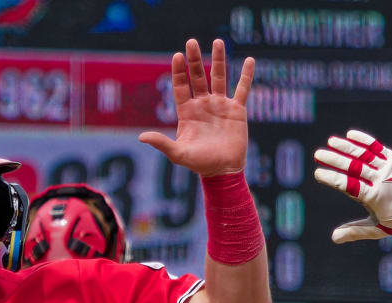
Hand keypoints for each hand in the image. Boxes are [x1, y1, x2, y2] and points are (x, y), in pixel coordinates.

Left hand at [139, 39, 254, 177]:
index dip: (179, 71)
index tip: (178, 56)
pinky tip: (250, 60)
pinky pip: (242, 89)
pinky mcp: (237, 110)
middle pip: (198, 76)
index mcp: (187, 111)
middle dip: (194, 59)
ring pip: (219, 77)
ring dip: (218, 59)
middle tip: (191, 42)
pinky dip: (246, 75)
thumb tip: (141, 137)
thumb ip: (162, 143)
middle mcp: (203, 104)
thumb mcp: (179, 154)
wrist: (224, 171)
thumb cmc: (200, 164)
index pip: (181, 86)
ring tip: (217, 41)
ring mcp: (220, 105)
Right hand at [313, 129, 391, 242]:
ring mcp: (388, 168)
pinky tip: (350, 135)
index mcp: (374, 197)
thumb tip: (334, 237)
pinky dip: (364, 141)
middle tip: (318, 154)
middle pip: (354, 168)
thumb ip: (356, 231)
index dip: (333, 179)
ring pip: (364, 155)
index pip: (350, 186)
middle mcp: (381, 180)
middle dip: (335, 160)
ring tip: (330, 141)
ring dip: (346, 147)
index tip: (318, 173)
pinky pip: (377, 148)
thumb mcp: (378, 229)